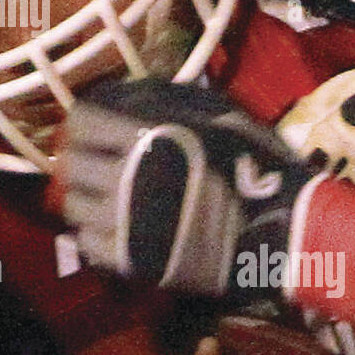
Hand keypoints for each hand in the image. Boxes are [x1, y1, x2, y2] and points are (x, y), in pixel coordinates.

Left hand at [61, 77, 312, 298]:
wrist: (283, 232)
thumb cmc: (256, 166)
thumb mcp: (218, 115)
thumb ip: (169, 100)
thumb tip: (126, 93)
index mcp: (147, 133)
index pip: (81, 122)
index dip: (83, 124)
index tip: (90, 131)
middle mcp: (127, 174)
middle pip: (71, 165)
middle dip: (81, 162)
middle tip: (97, 166)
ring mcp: (125, 221)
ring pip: (74, 206)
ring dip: (86, 199)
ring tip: (106, 199)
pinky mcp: (131, 260)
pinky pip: (89, 244)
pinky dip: (96, 235)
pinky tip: (117, 229)